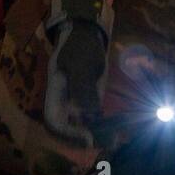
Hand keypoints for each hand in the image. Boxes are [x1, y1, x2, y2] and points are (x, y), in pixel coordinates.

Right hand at [42, 0, 114, 147]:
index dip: (67, 134)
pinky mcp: (90, 101)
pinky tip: (120, 130)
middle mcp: (63, 102)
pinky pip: (94, 120)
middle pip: (68, 130)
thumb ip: (83, 89)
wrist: (85, 33)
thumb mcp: (80, 63)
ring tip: (118, 139)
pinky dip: (105, 128)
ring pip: (82, 128)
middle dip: (86, 140)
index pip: (53, 121)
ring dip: (98, 136)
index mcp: (55, 93)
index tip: (88, 137)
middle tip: (108, 141)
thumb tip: (87, 115)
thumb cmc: (80, 45)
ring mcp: (76, 103)